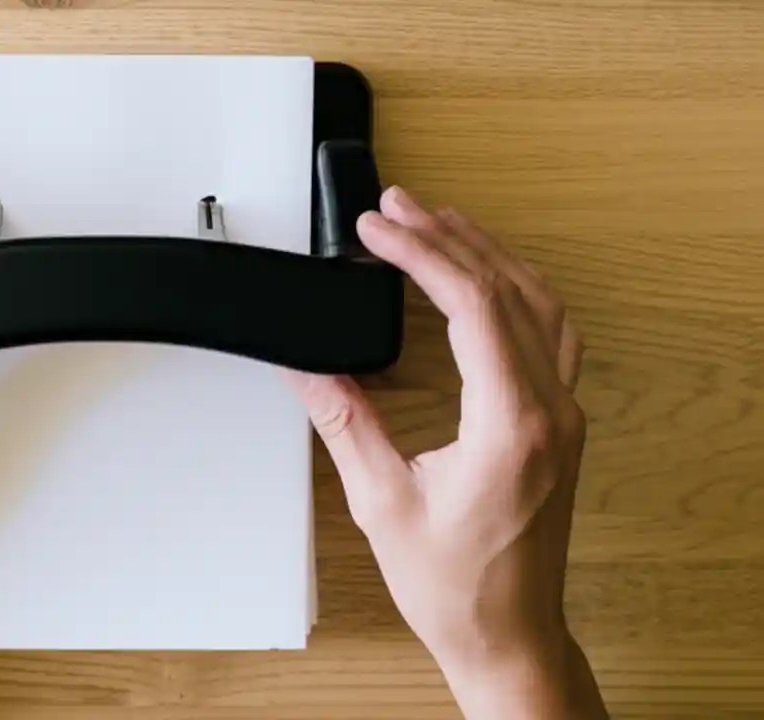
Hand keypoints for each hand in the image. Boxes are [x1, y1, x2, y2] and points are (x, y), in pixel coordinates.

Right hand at [290, 187, 606, 718]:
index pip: (472, 306)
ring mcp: (563, 415)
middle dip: (448, 237)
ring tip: (437, 221)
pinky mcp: (559, 423)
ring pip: (541, 303)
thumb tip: (308, 366)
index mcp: (510, 426)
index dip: (420, 255)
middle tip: (397, 207)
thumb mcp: (382, 502)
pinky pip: (552, 332)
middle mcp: (549, 411)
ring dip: (488, 254)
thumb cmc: (457, 587)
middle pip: (508, 291)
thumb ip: (345, 422)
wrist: (507, 634)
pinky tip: (486, 277)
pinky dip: (515, 289)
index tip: (378, 229)